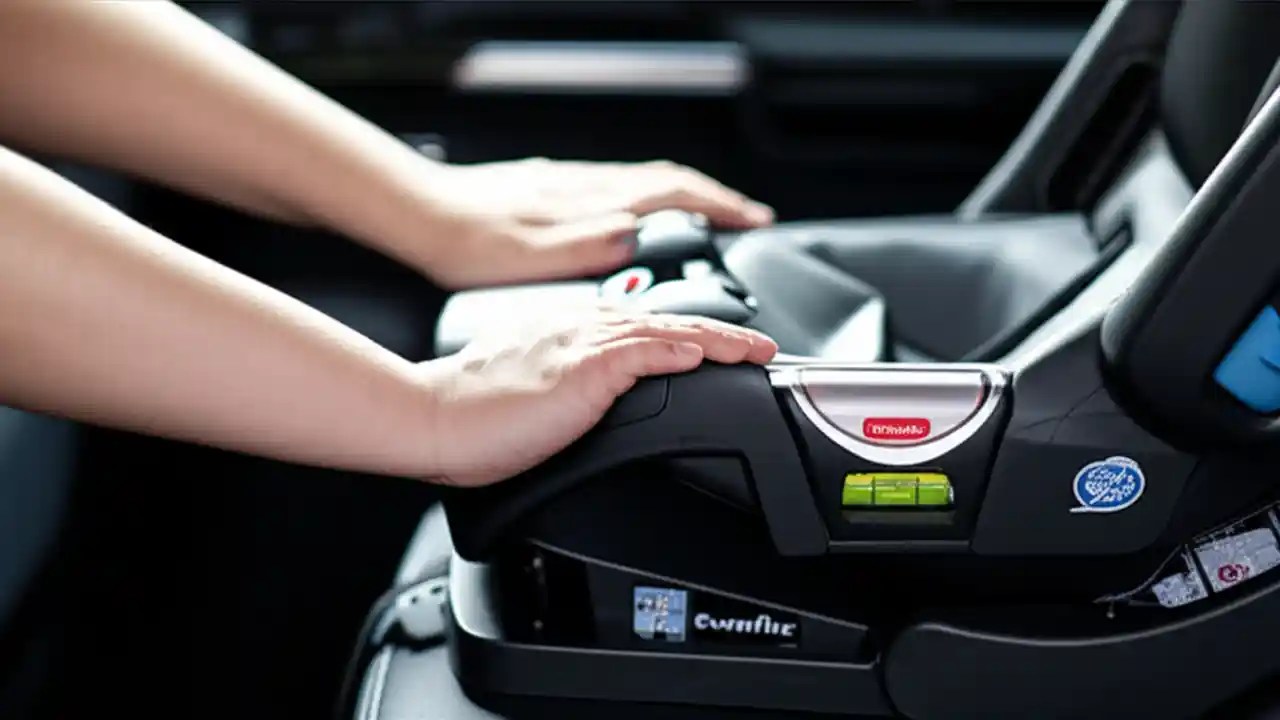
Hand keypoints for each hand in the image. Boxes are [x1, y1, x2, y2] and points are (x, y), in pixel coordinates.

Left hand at [418, 158, 774, 288]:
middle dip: (713, 199)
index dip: (720, 208)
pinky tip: (639, 216)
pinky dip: (647, 200)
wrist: (421, 214)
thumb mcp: (529, 256)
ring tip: (706, 218)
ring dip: (682, 198)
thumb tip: (636, 238)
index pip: (673, 196)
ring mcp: (570, 185)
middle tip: (744, 219)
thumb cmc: (468, 241)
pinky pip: (617, 187)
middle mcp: (586, 186)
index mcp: (591, 203)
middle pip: (667, 183)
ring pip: (642, 183)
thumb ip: (587, 246)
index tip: (753, 222)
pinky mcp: (552, 190)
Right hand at [420, 307, 776, 486]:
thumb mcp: (535, 388)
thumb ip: (574, 382)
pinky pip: (638, 354)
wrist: (434, 421)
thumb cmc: (473, 414)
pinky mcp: (577, 370)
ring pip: (662, 331)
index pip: (643, 326)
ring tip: (753, 351)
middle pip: (665, 322)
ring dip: (715, 340)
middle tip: (760, 347)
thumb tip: (603, 397)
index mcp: (570, 331)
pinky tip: (703, 356)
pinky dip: (675, 352)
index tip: (721, 346)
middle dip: (720, 332)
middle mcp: (579, 328)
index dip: (689, 334)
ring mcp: (579, 345)